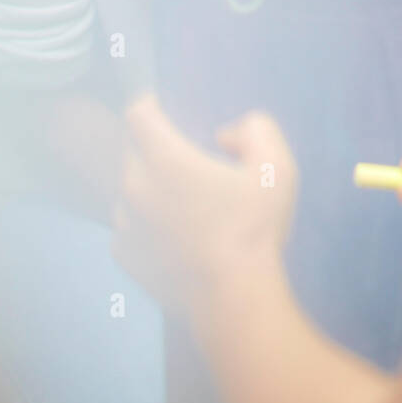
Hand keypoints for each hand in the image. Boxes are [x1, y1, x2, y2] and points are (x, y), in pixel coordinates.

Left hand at [112, 93, 297, 312]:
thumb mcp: (276, 165)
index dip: (151, 105)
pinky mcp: (125, 256)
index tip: (166, 109)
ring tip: (179, 200)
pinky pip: (126, 225)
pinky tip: (171, 232)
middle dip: (151, 144)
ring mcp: (125, 224)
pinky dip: (142, 221)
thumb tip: (225, 135)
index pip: (138, 113)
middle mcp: (135, 186)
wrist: (233, 297)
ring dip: (146, 184)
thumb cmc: (254, 227)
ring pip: (126, 188)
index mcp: (165, 158)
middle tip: (184, 158)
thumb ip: (256, 129)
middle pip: (130, 149)